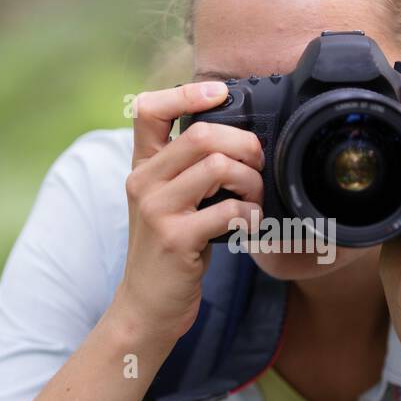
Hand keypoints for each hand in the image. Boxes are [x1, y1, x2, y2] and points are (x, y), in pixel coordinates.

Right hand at [113, 81, 264, 344]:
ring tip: (254, 199)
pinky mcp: (176, 239)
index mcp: (142, 168)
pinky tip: (249, 224)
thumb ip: (187, 171)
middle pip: (201, 134)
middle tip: (258, 165)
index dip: (187, 92)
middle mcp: (143, 183)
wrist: (146, 307)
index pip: (149, 109)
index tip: (221, 93)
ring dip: (250, 181)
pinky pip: (227, 210)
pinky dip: (249, 214)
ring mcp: (157, 211)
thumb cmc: (169, 253)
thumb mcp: (167, 203)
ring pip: (217, 166)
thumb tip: (239, 141)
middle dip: (244, 145)